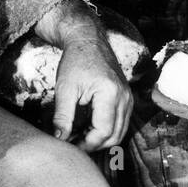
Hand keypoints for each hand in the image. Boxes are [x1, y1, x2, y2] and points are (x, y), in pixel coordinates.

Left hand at [50, 32, 133, 152]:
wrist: (88, 41)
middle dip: (95, 145)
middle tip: (74, 143)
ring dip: (101, 139)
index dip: (87, 144)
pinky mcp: (126, 98)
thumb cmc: (75, 61)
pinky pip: (121, 122)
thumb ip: (62, 116)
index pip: (104, 131)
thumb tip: (60, 139)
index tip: (71, 145)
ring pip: (120, 131)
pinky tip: (89, 127)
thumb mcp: (65, 89)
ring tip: (80, 135)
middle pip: (115, 135)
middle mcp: (124, 97)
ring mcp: (128, 97)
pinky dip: (107, 130)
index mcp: (110, 93)